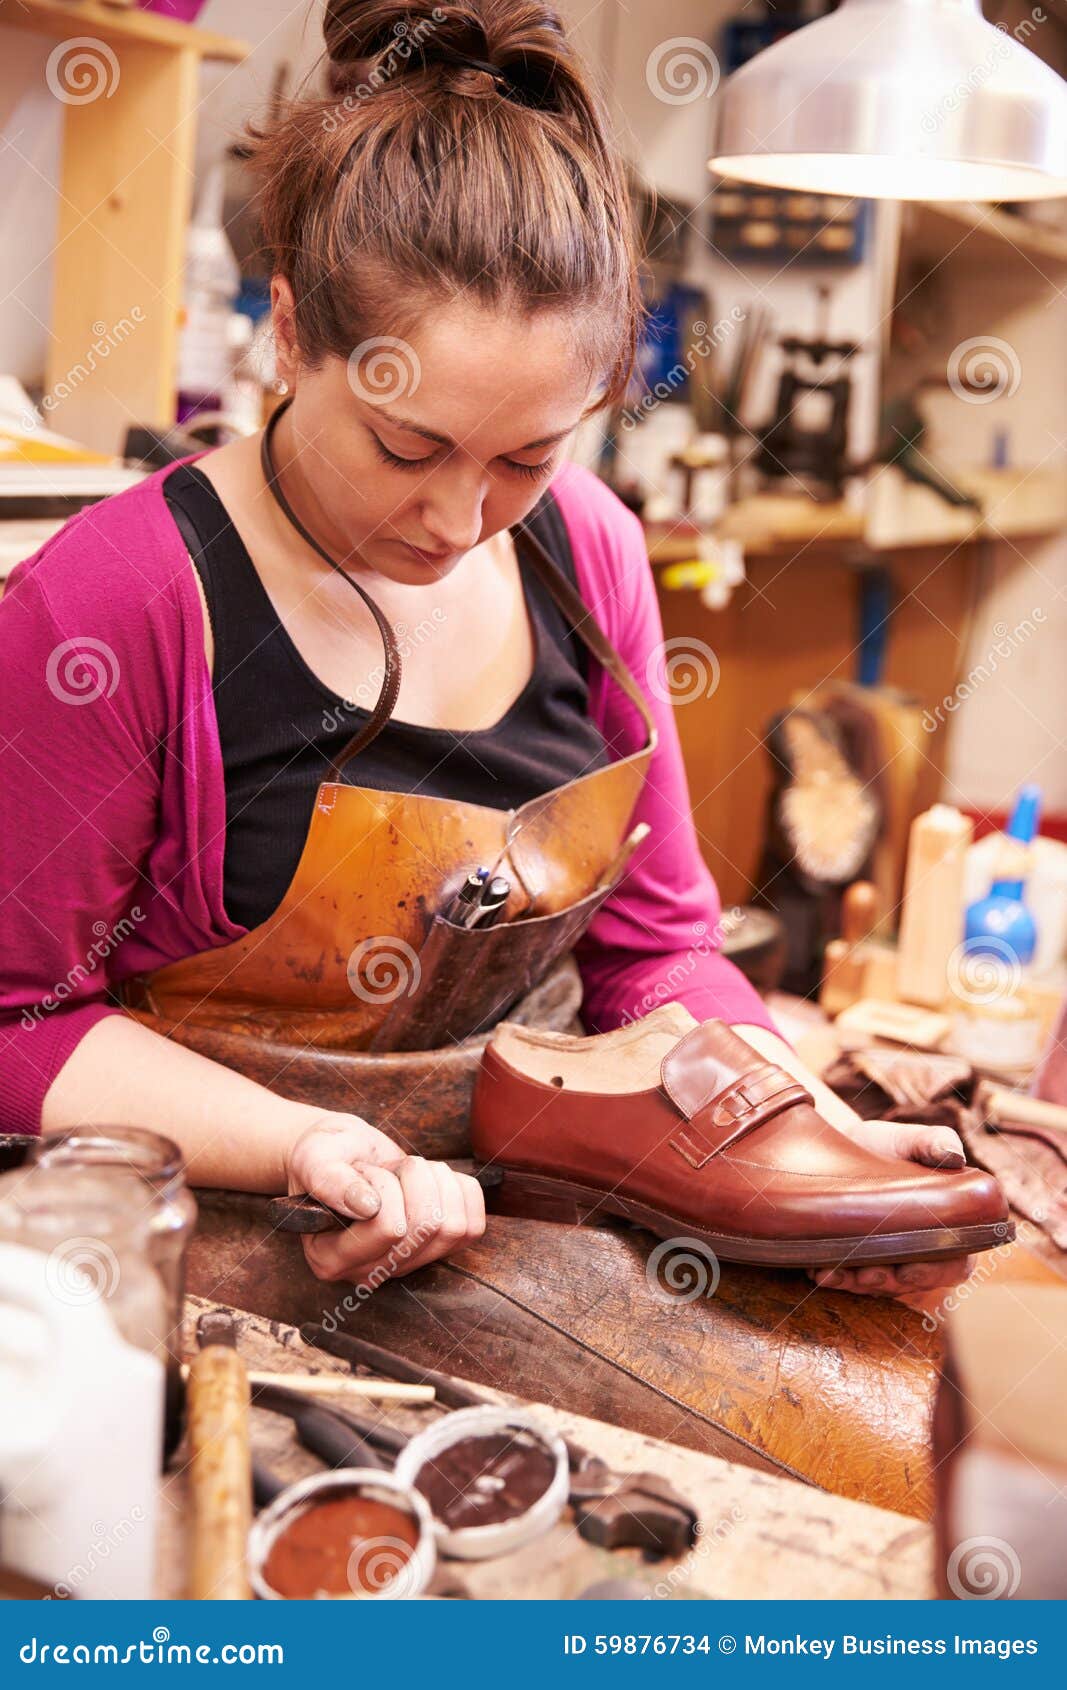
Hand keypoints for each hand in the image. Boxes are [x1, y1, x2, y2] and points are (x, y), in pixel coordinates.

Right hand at [284, 1114, 484, 1287]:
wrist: (343, 1155)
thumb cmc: (324, 1157)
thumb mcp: (314, 1158)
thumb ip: (330, 1181)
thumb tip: (367, 1206)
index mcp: (331, 1258)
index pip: (388, 1228)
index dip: (385, 1187)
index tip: (363, 1172)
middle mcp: (370, 1272)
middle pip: (426, 1227)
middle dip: (412, 1178)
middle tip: (387, 1168)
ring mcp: (407, 1265)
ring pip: (453, 1226)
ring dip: (434, 1182)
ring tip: (406, 1173)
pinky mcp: (438, 1251)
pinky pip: (474, 1225)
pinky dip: (459, 1189)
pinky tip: (430, 1181)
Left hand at [805, 1118, 975, 1298]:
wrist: (837, 1144)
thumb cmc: (885, 1146)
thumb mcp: (909, 1140)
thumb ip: (935, 1142)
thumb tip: (954, 1155)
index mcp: (944, 1228)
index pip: (954, 1265)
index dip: (937, 1273)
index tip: (911, 1269)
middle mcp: (917, 1251)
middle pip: (913, 1283)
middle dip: (890, 1283)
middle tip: (868, 1273)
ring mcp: (885, 1260)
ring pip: (878, 1286)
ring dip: (858, 1284)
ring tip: (838, 1272)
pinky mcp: (853, 1261)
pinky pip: (847, 1280)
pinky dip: (835, 1278)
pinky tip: (820, 1271)